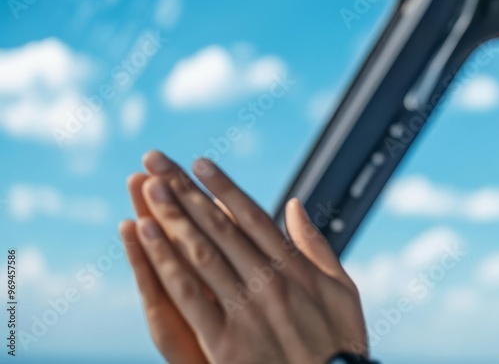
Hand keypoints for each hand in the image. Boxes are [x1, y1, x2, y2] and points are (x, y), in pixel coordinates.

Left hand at [122, 150, 367, 363]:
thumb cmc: (340, 344)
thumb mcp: (343, 290)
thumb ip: (317, 246)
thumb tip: (294, 206)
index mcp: (296, 269)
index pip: (252, 217)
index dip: (223, 188)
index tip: (200, 164)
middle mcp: (269, 282)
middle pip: (219, 227)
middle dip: (185, 192)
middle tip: (158, 162)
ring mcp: (245, 310)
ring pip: (199, 254)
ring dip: (170, 217)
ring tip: (148, 189)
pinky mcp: (225, 341)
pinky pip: (188, 295)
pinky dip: (165, 262)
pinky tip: (147, 237)